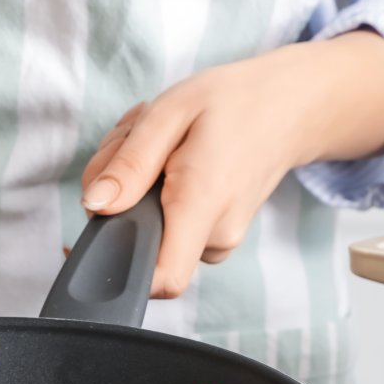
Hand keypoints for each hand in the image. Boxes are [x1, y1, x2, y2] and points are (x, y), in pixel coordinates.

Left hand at [80, 30, 383, 297]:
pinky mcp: (214, 237)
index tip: (99, 229)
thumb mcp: (170, 114)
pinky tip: (169, 160)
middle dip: (117, 196)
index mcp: (203, 206)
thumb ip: (130, 164)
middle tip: (134, 143)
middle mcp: (215, 237)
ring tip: (159, 145)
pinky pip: (166, 227)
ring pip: (148, 231)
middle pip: (136, 243)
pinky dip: (153, 194)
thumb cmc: (232, 104)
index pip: (161, 280)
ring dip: (134, 188)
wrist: (288, 107)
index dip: (119, 269)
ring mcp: (218, 242)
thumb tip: (94, 206)